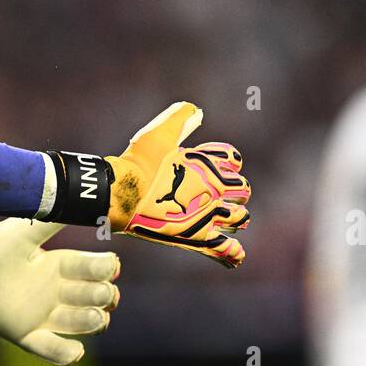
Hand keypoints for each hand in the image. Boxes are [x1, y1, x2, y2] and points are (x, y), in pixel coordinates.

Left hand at [0, 217, 120, 365]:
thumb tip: (81, 201)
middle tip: (104, 293)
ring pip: (79, 323)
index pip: (91, 268)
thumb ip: (52, 219)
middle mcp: (54, 291)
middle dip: (103, 295)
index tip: (112, 266)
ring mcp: (41, 314)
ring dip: (92, 322)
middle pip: (92, 296)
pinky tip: (75, 351)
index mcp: (56, 265)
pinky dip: (65, 354)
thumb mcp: (24, 232)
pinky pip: (50, 350)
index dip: (105, 268)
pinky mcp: (25, 334)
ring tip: (97, 318)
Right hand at [106, 102, 250, 267]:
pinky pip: (223, 249)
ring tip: (231, 218)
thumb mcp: (158, 132)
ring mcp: (207, 215)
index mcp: (207, 165)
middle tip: (224, 193)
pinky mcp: (195, 238)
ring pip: (239, 218)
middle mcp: (213, 190)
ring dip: (237, 217)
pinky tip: (238, 255)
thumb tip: (196, 109)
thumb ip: (179, 117)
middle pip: (242, 190)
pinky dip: (232, 253)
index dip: (228, 162)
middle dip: (236, 190)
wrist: (123, 194)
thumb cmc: (139, 162)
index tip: (219, 165)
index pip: (234, 161)